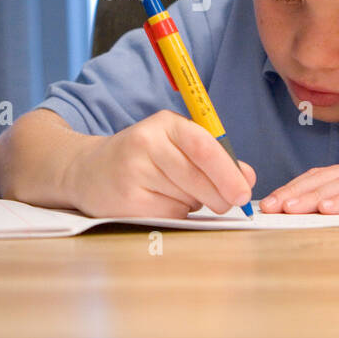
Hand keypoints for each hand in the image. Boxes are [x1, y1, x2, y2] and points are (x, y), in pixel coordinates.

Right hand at [64, 110, 256, 218]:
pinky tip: (161, 202)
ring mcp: (133, 172)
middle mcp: (146, 142)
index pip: (203, 146)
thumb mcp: (177, 146)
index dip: (228, 172)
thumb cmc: (144, 159)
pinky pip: (169, 214)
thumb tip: (248, 177)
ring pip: (186, 199)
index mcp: (165, 123)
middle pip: (197, 178)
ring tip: (177, 193)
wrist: (89, 171)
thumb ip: (216, 158)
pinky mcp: (126, 200)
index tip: (244, 192)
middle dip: (219, 196)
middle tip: (228, 204)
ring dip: (194, 204)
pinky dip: (176, 214)